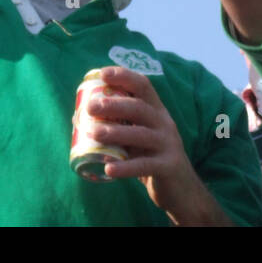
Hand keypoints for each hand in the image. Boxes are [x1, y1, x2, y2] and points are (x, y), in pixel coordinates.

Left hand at [88, 67, 228, 225]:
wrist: (182, 188)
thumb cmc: (151, 157)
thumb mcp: (139, 137)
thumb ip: (119, 126)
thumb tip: (80, 118)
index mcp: (156, 111)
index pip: (143, 85)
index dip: (124, 76)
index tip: (103, 74)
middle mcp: (164, 123)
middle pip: (139, 108)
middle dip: (114, 105)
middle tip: (91, 107)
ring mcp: (168, 145)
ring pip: (141, 134)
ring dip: (116, 133)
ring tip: (94, 133)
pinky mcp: (168, 167)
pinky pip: (145, 165)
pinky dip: (125, 167)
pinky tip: (109, 169)